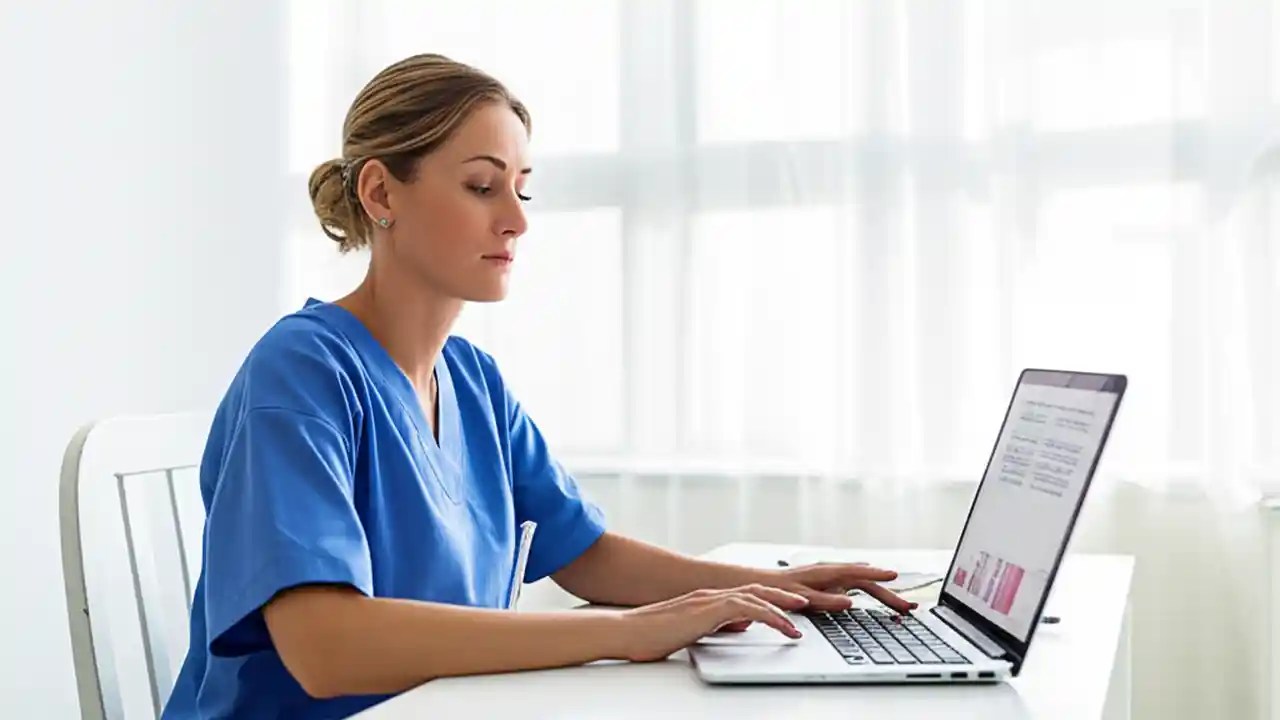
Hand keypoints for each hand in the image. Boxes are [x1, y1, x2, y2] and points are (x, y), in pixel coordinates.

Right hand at [616, 584, 809, 661]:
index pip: (748, 594)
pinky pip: (748, 608)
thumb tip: (739, 625)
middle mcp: (712, 594)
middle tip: (809, 602)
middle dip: (785, 595)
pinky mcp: (709, 609)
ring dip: (784, 604)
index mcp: (708, 599)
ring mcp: (710, 599)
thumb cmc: (650, 635)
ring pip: (758, 595)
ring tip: (804, 614)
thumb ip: (716, 625)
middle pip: (758, 589)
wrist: (625, 632)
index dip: (772, 598)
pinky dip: (771, 615)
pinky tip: (784, 625)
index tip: (792, 606)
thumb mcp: (691, 631)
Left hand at [767, 562, 916, 614]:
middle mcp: (832, 570)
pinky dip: (867, 582)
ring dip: (880, 588)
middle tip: (908, 607)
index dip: (879, 575)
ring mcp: (830, 574)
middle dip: (888, 593)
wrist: (763, 584)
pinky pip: (852, 580)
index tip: (895, 576)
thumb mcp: (803, 599)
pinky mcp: (827, 580)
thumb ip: (826, 601)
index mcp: (828, 572)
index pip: (860, 573)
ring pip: (861, 579)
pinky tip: (872, 583)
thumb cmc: (781, 591)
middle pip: (866, 581)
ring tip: (899, 599)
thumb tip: (850, 603)